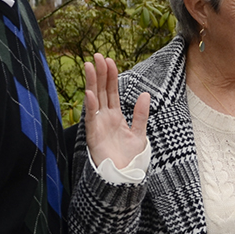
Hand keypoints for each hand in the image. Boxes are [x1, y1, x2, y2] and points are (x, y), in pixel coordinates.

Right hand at [84, 53, 148, 168]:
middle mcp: (104, 118)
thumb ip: (141, 114)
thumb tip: (145, 94)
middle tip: (97, 56)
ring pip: (93, 100)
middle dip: (99, 74)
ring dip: (91, 83)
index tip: (109, 60)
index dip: (110, 76)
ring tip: (89, 66)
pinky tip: (90, 93)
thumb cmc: (130, 158)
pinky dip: (90, 106)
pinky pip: (90, 119)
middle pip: (101, 91)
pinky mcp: (93, 136)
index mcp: (115, 116)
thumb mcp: (139, 133)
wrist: (124, 177)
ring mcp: (97, 125)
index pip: (111, 91)